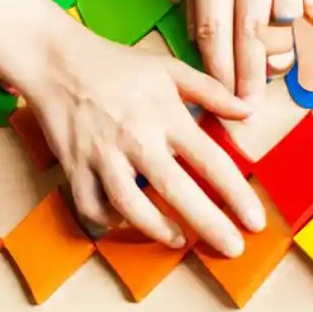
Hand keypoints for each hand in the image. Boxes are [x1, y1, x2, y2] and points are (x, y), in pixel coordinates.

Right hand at [0, 0, 264, 256]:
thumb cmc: (119, 66)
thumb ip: (212, 92)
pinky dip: (108, 220)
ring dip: (158, 229)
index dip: (236, 194)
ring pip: (130, 205)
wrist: (58, 62)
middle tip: (233, 249)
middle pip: (177, 190)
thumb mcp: (170, 69)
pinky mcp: (74, 166)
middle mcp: (136, 139)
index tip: (254, 220)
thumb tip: (250, 111)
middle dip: (209, 224)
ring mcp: (102, 155)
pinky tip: (126, 222)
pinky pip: (91, 205)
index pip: (210, 160)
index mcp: (165, 115)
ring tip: (180, 241)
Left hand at [183, 0, 312, 103]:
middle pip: (251, 38)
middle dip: (249, 80)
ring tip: (269, 73)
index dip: (218, 72)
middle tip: (249, 109)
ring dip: (279, 57)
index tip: (221, 99)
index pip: (215, 33)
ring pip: (287, 26)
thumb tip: (206, 49)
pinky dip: (309, 29)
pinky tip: (301, 44)